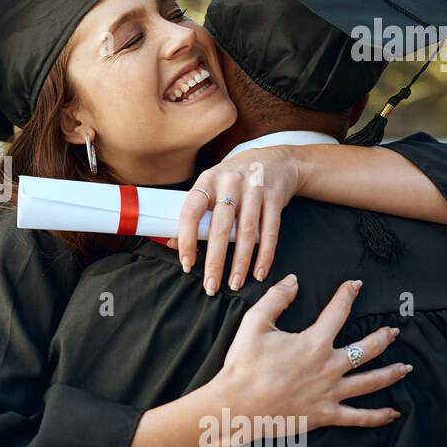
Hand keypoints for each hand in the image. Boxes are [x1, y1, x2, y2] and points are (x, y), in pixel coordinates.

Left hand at [167, 145, 300, 293]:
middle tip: (211, 286)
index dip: (187, 239)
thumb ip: (195, 213)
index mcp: (207, 181)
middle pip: (221, 227)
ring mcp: (254, 189)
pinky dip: (265, 255)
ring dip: (240, 263)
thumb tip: (170, 243)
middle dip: (215, 261)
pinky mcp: (274, 197)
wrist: (275, 160)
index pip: (191, 211)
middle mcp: (230, 183)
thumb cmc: (233, 181)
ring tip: (234, 284)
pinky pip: (270, 231)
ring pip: (247, 233)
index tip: (187, 263)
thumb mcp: (211, 188)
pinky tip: (259, 272)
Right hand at [211, 275, 407, 432]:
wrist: (236, 405)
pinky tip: (393, 413)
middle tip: (393, 330)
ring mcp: (331, 392)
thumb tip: (293, 281)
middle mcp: (330, 366)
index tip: (355, 286)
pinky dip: (379, 416)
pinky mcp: (326, 414)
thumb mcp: (254, 323)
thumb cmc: (243, 365)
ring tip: (405, 368)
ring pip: (371, 381)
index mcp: (314, 342)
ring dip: (391, 372)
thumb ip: (276, 298)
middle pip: (367, 348)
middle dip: (383, 337)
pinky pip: (359, 417)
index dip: (348, 295)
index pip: (338, 312)